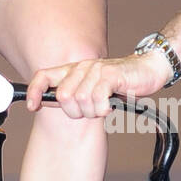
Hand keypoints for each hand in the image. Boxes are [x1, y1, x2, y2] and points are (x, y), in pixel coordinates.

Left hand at [26, 50, 170, 115]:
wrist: (148, 69)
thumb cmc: (120, 82)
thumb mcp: (92, 89)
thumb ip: (72, 95)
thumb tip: (47, 102)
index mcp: (73, 70)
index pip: (43, 76)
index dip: (34, 91)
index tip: (32, 106)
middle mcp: (82, 68)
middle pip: (63, 96)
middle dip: (75, 112)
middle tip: (90, 112)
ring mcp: (95, 70)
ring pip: (80, 100)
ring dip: (92, 112)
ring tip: (102, 108)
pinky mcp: (110, 75)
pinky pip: (97, 98)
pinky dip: (103, 108)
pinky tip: (109, 106)